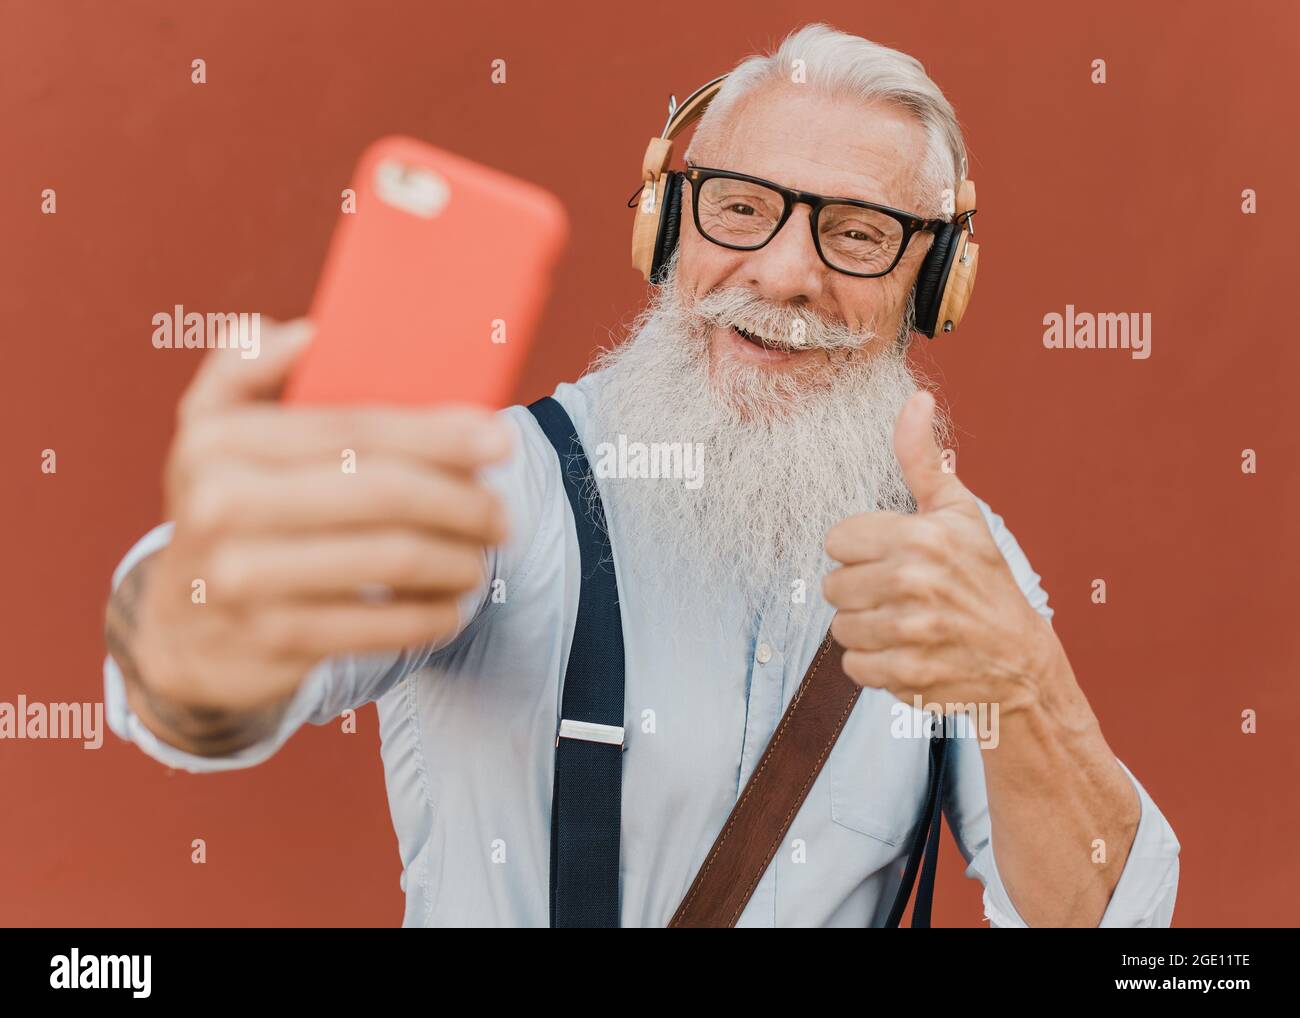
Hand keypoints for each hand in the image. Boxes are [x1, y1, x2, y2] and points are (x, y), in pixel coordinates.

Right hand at [132, 318, 511, 712]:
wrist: (183, 629)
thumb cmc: (228, 508)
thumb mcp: (213, 433)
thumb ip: (245, 370)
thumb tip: (305, 334)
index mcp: (219, 438)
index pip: (354, 428)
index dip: (437, 433)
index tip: (499, 439)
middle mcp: (222, 504)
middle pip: (382, 492)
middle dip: (462, 500)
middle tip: (503, 514)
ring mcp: (244, 578)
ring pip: (392, 558)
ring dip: (457, 558)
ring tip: (480, 557)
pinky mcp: (272, 639)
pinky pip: (381, 625)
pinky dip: (431, 614)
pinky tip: (450, 605)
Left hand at [822, 391, 1056, 714]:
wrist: (1019, 664)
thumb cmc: (984, 582)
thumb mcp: (960, 514)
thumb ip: (923, 460)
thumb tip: (916, 399)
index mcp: (922, 537)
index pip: (837, 539)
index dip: (861, 551)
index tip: (892, 559)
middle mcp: (914, 582)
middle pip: (832, 586)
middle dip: (861, 592)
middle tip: (901, 596)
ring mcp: (910, 631)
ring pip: (839, 627)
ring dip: (866, 629)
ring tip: (904, 625)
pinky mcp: (905, 674)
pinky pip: (853, 665)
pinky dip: (874, 665)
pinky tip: (907, 653)